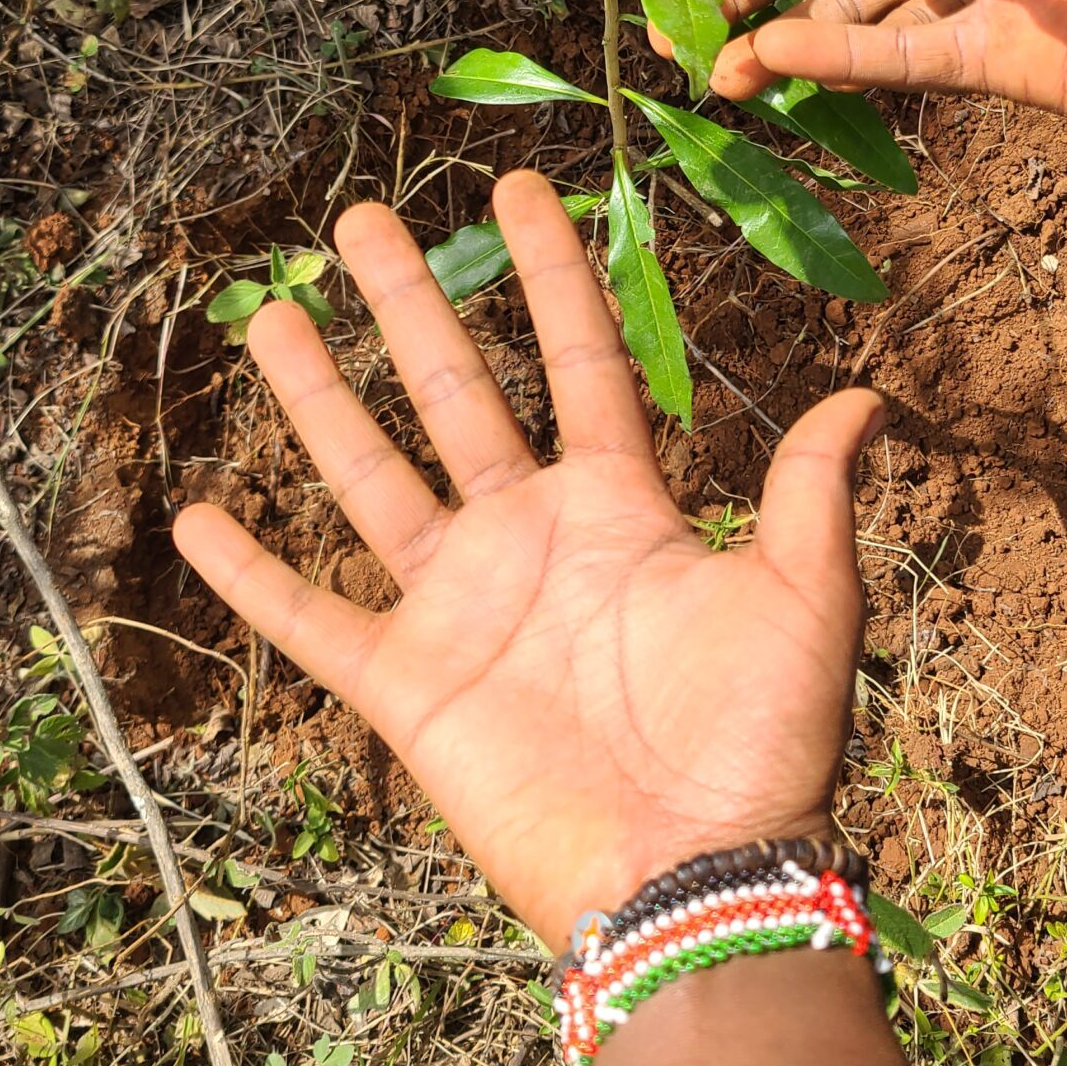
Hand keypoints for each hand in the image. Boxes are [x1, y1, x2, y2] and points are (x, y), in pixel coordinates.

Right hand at [173, 172, 885, 947]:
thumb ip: (809, 493)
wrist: (694, 877)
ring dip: (318, 400)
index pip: (575, 359)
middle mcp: (529, 539)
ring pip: (370, 477)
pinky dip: (252, 572)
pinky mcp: (409, 686)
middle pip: (453, 392)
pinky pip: (313, 617)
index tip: (517, 188)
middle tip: (361, 220)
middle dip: (408, 303)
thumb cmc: (760, 743)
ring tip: (272, 319)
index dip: (548, 274)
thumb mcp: (803, 599)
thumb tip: (869, 393)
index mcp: (619, 507)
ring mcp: (461, 608)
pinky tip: (196, 514)